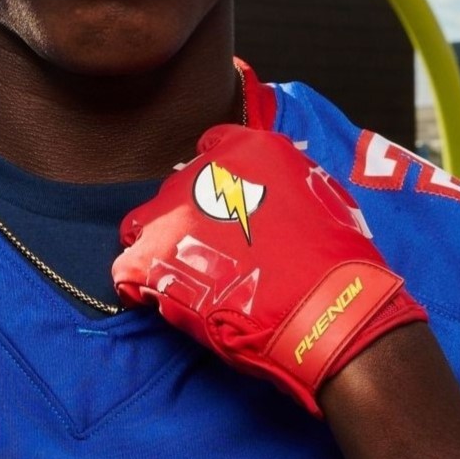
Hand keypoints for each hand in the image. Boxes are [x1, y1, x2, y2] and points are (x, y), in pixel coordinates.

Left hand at [112, 124, 425, 414]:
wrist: (326, 309)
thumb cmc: (334, 261)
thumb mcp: (318, 196)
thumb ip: (280, 183)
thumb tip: (264, 194)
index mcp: (246, 149)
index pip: (211, 150)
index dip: (214, 185)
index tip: (224, 211)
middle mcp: (201, 172)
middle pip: (175, 191)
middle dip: (187, 220)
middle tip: (211, 257)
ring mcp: (172, 214)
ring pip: (141, 226)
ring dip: (157, 249)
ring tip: (184, 279)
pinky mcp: (152, 259)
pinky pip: (125, 270)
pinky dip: (139, 286)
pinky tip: (164, 302)